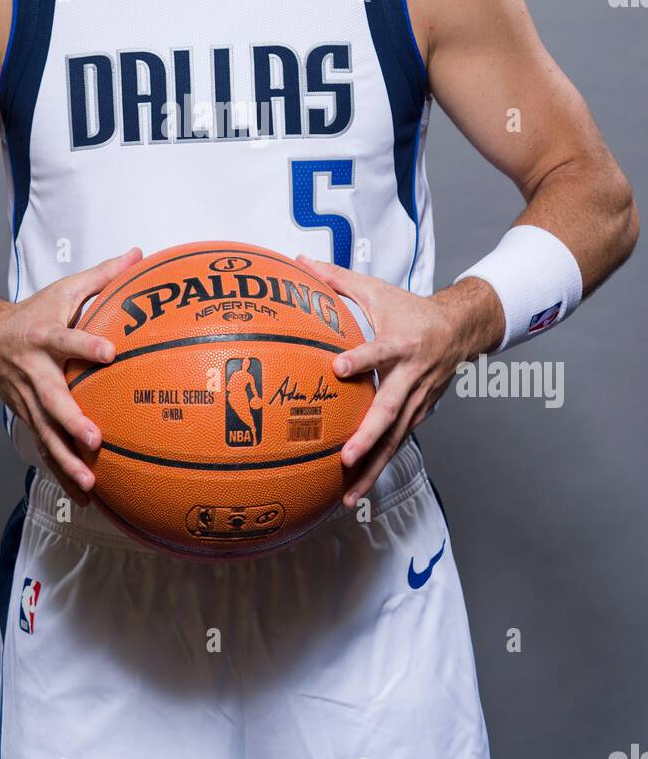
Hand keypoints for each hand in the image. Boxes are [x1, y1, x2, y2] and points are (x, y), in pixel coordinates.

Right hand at [0, 246, 142, 506]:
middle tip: (95, 440)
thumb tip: (139, 254)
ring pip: (46, 435)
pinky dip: (63, 474)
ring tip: (91, 485)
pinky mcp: (27, 419)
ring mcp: (27, 401)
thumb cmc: (34, 312)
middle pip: (52, 400)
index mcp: (44, 338)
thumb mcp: (64, 289)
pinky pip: (46, 449)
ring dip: (66, 461)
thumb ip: (102, 275)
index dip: (86, 345)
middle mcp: (33, 373)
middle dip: (72, 422)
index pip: (67, 340)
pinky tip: (86, 497)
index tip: (110, 352)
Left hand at [295, 255, 484, 506]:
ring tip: (349, 495)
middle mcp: (412, 375)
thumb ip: (336, 278)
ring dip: (373, 467)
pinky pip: (397, 443)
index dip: (361, 359)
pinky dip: (379, 467)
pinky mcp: (419, 415)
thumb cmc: (410, 309)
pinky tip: (356, 489)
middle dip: (368, 436)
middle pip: (390, 409)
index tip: (338, 367)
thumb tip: (297, 262)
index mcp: (401, 342)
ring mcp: (418, 400)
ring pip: (395, 438)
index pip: (380, 351)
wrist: (460, 329)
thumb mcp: (376, 289)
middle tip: (345, 457)